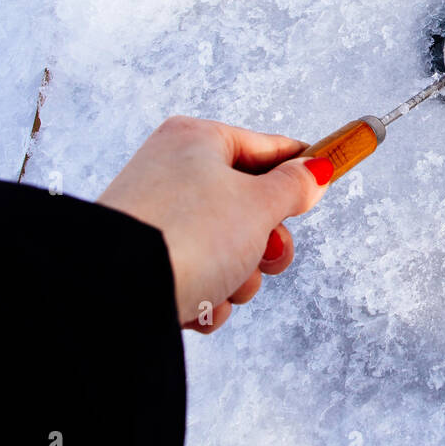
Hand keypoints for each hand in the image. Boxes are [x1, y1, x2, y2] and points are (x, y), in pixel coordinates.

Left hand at [98, 116, 332, 331]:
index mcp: (196, 141)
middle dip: (264, 243)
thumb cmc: (187, 235)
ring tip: (222, 285)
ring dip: (237, 276)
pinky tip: (195, 304)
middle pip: (248, 206)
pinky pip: (198, 275)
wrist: (117, 291)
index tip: (327, 180)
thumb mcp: (258, 205)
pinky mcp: (145, 261)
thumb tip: (316, 171)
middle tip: (266, 255)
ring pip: (227, 248)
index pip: (266, 148)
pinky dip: (206, 295)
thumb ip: (294, 187)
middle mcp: (172, 173)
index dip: (299, 169)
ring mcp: (157, 218)